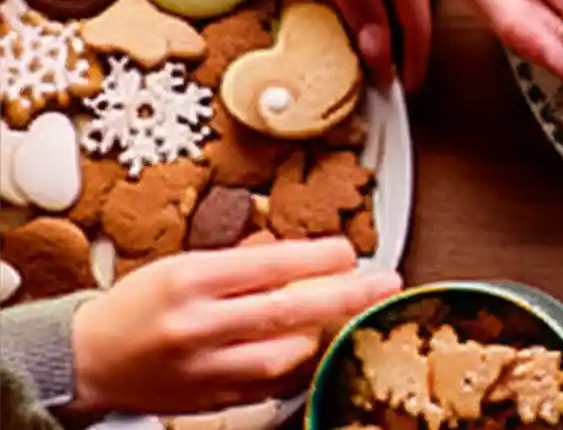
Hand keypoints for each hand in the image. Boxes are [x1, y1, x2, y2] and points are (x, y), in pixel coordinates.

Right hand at [70, 238, 400, 414]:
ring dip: (319, 333)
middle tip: (385, 284)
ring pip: (285, 355)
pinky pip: (271, 385)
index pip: (268, 265)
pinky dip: (296, 365)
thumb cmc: (139, 304)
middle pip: (288, 311)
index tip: (350, 252)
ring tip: (334, 317)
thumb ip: (243, 261)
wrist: (88, 359)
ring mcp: (205, 368)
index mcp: (189, 281)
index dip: (318, 258)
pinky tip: (311, 348)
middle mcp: (198, 326)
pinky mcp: (212, 399)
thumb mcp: (183, 265)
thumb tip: (302, 253)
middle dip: (345, 296)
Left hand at [268, 0, 432, 90]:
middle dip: (414, 44)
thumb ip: (360, 9)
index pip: (418, 23)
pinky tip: (391, 4)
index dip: (414, 60)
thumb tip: (377, 55)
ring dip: (408, 21)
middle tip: (402, 75)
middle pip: (422, 7)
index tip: (405, 87)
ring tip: (395, 47)